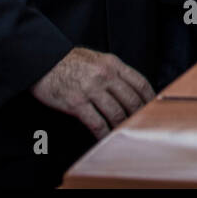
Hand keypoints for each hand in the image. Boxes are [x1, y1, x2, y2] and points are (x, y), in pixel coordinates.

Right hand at [31, 47, 154, 139]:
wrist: (42, 60)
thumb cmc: (70, 61)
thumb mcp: (98, 59)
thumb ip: (115, 71)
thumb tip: (131, 88)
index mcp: (113, 64)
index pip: (140, 83)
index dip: (150, 98)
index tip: (154, 108)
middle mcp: (105, 76)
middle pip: (131, 100)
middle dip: (139, 115)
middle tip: (141, 124)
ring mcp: (91, 89)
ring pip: (116, 113)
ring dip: (122, 126)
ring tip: (125, 133)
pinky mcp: (76, 103)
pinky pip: (96, 122)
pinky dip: (104, 133)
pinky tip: (106, 138)